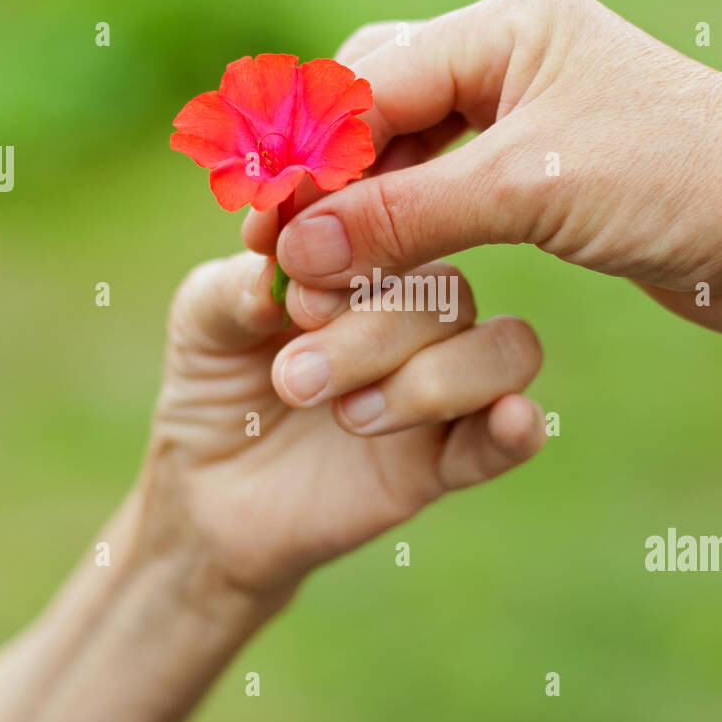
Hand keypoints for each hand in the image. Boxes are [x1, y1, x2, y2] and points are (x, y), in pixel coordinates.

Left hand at [144, 250, 545, 596]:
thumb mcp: (205, 318)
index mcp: (370, 265)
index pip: (404, 226)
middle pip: (450, 291)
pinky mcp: (446, 460)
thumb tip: (280, 238)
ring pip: (502, 350)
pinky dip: (516, 427)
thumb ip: (242, 278)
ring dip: (429, 379)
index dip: (362, 249)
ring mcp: (440, 386)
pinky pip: (509, 437)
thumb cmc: (214, 384)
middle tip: (295, 376)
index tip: (293, 293)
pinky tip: (508, 421)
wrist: (208, 495)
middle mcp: (418, 316)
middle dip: (372, 332)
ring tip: (349, 416)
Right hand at [243, 0, 721, 341]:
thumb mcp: (530, 189)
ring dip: (363, 210)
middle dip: (326, 176)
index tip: (260, 220)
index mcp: (507, 29)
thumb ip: (408, 212)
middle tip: (274, 242)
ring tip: (313, 268)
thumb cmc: (683, 183)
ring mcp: (527, 120)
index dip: (310, 154)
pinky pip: (448, 194)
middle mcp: (510, 62)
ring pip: (409, 155)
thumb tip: (298, 244)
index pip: (372, 82)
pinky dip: (409, 231)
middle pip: (378, 108)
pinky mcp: (544, 179)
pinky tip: (379, 268)